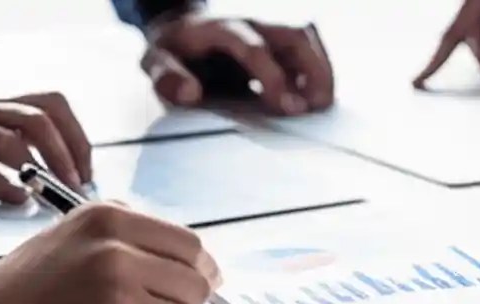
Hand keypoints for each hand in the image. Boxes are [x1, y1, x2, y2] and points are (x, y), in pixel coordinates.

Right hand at [0, 88, 91, 202]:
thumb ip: (12, 146)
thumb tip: (59, 181)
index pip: (50, 105)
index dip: (76, 136)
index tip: (87, 171)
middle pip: (38, 119)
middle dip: (66, 154)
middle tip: (76, 186)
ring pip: (10, 139)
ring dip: (40, 169)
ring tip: (52, 194)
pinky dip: (1, 184)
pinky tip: (15, 199)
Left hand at [142, 9, 332, 113]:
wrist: (183, 25)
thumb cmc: (174, 50)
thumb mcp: (157, 61)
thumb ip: (167, 77)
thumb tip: (190, 92)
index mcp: (221, 27)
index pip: (254, 47)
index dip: (273, 77)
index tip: (286, 107)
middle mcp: (252, 19)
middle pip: (295, 34)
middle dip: (312, 71)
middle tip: (316, 108)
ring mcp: (271, 23)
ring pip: (309, 37)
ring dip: (322, 71)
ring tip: (322, 105)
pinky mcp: (282, 34)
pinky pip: (311, 46)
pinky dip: (320, 71)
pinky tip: (315, 96)